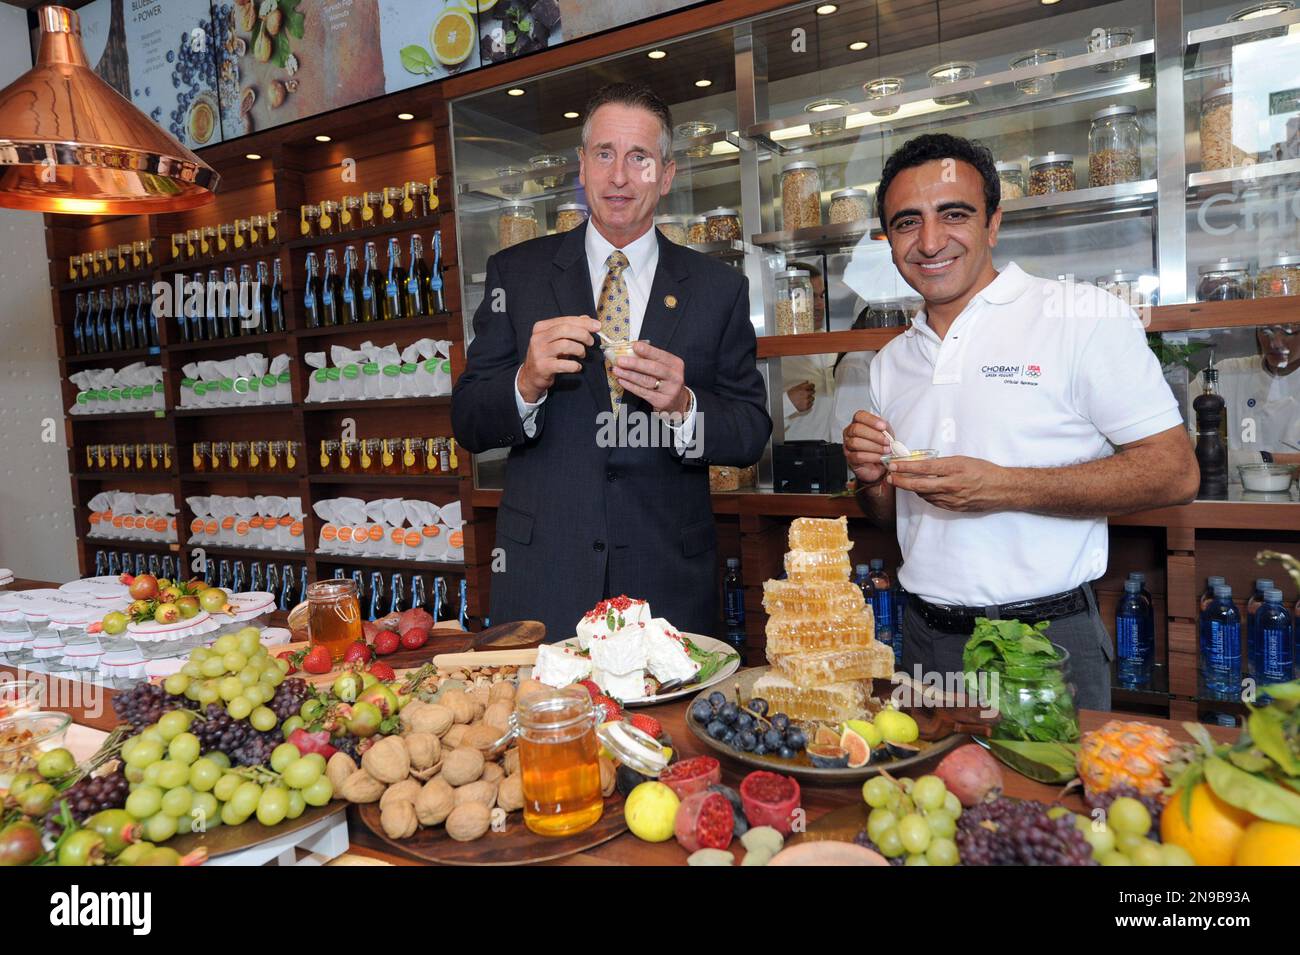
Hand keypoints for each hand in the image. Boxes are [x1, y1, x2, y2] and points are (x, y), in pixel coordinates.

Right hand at [518, 315, 601, 401]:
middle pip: (565, 330)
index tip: (597, 327)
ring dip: (580, 350)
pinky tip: (577, 367)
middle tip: (591, 342)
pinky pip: (564, 364)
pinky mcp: (543, 367)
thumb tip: (587, 319)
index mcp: (541, 328)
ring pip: (566, 345)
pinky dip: (575, 365)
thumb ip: (570, 328)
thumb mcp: (556, 339)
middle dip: (583, 334)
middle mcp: (538, 338)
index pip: (565, 320)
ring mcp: (539, 353)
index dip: (583, 323)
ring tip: (582, 355)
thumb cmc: (547, 356)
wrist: (531, 376)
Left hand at [612, 341, 690, 415]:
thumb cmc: (666, 380)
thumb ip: (651, 359)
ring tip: (617, 370)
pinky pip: (642, 392)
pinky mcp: (661, 401)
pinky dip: (630, 386)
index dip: (647, 350)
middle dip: (635, 363)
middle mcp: (674, 377)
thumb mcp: (665, 367)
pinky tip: (622, 381)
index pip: (660, 355)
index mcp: (675, 364)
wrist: (677, 401)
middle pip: (653, 368)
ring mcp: (669, 390)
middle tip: (620, 360)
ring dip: (629, 375)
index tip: (634, 346)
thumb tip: (630, 350)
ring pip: (646, 381)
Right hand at [786, 381, 814, 412]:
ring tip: (804, 399)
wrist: (787, 404)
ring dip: (809, 398)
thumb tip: (807, 382)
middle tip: (806, 394)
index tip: (811, 387)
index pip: (812, 385)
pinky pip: (811, 404)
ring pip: (812, 398)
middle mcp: (806, 394)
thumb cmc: (789, 396)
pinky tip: (804, 403)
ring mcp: (807, 400)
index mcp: (803, 388)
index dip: (812, 386)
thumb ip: (802, 385)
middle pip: (813, 391)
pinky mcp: (807, 406)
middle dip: (810, 392)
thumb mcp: (795, 388)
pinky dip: (809, 404)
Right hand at [842, 411, 890, 484]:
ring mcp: (848, 445)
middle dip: (874, 435)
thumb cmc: (880, 447)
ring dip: (874, 447)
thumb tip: (885, 429)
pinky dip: (872, 457)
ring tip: (886, 450)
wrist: (878, 465)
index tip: (883, 426)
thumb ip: (885, 429)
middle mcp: (850, 433)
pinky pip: (858, 456)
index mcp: (858, 423)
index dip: (871, 420)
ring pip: (856, 442)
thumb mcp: (885, 434)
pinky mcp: (850, 458)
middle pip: (856, 429)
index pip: (860, 416)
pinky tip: (880, 458)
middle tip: (887, 441)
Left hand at [887, 455, 1007, 511]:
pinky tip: (922, 490)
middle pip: (919, 485)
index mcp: (955, 469)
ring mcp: (953, 499)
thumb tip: (922, 465)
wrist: (1002, 489)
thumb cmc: (984, 470)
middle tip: (890, 477)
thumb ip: (943, 464)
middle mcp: (952, 485)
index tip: (893, 465)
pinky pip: (934, 502)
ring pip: (925, 495)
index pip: (924, 468)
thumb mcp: (963, 460)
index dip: (906, 467)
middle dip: (901, 481)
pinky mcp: (954, 508)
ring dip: (913, 488)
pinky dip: (926, 495)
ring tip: (904, 481)